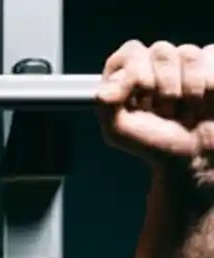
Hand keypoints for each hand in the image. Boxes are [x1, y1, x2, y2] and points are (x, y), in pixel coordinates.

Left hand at [96, 40, 212, 177]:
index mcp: (128, 73)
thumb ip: (106, 106)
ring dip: (190, 89)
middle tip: (167, 112)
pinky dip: (211, 84)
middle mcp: (155, 63)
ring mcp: (185, 62)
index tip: (143, 99)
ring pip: (190, 53)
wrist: (194, 156)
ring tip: (187, 109)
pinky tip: (207, 102)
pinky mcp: (212, 65)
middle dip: (165, 87)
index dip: (138, 73)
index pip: (132, 51)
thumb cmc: (154, 143)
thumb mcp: (119, 131)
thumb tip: (106, 91)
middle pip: (161, 50)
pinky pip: (213, 56)